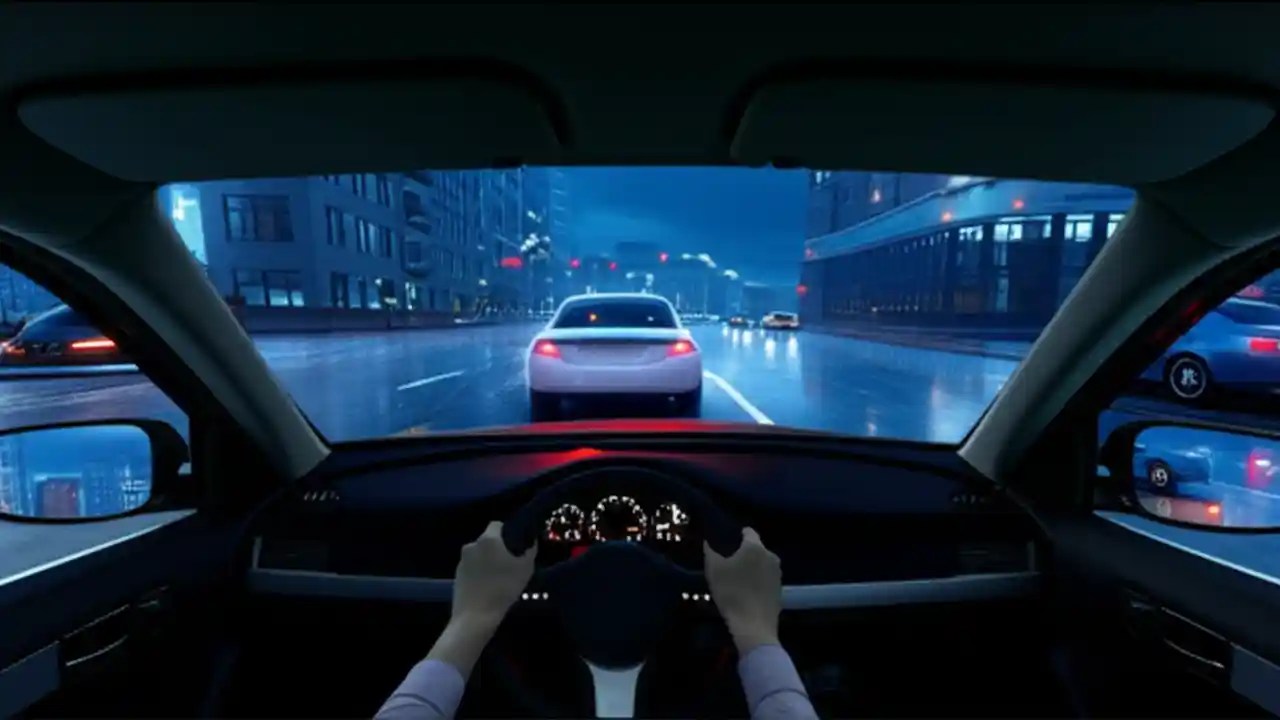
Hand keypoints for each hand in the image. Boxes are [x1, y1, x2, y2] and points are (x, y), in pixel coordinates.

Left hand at [452, 521, 535, 627]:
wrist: (475, 616)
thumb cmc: (503, 588)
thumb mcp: (525, 569)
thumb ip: (530, 550)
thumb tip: (530, 541)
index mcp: (488, 539)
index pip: (497, 525)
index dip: (508, 532)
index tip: (516, 545)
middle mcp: (471, 545)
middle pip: (488, 540)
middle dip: (498, 548)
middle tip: (510, 563)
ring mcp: (462, 560)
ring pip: (479, 554)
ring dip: (488, 560)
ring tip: (499, 578)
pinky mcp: (456, 575)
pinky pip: (472, 567)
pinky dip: (479, 572)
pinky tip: (487, 587)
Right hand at [704, 527, 781, 654]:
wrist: (753, 625)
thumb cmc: (732, 593)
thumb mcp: (713, 570)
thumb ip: (710, 552)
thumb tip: (708, 542)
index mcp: (755, 547)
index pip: (748, 531)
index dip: (736, 535)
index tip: (726, 543)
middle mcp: (771, 556)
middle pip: (756, 548)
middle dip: (743, 552)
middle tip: (728, 563)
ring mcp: (778, 573)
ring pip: (762, 563)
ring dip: (751, 567)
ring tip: (737, 578)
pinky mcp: (780, 589)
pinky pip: (766, 578)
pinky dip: (758, 580)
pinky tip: (747, 591)